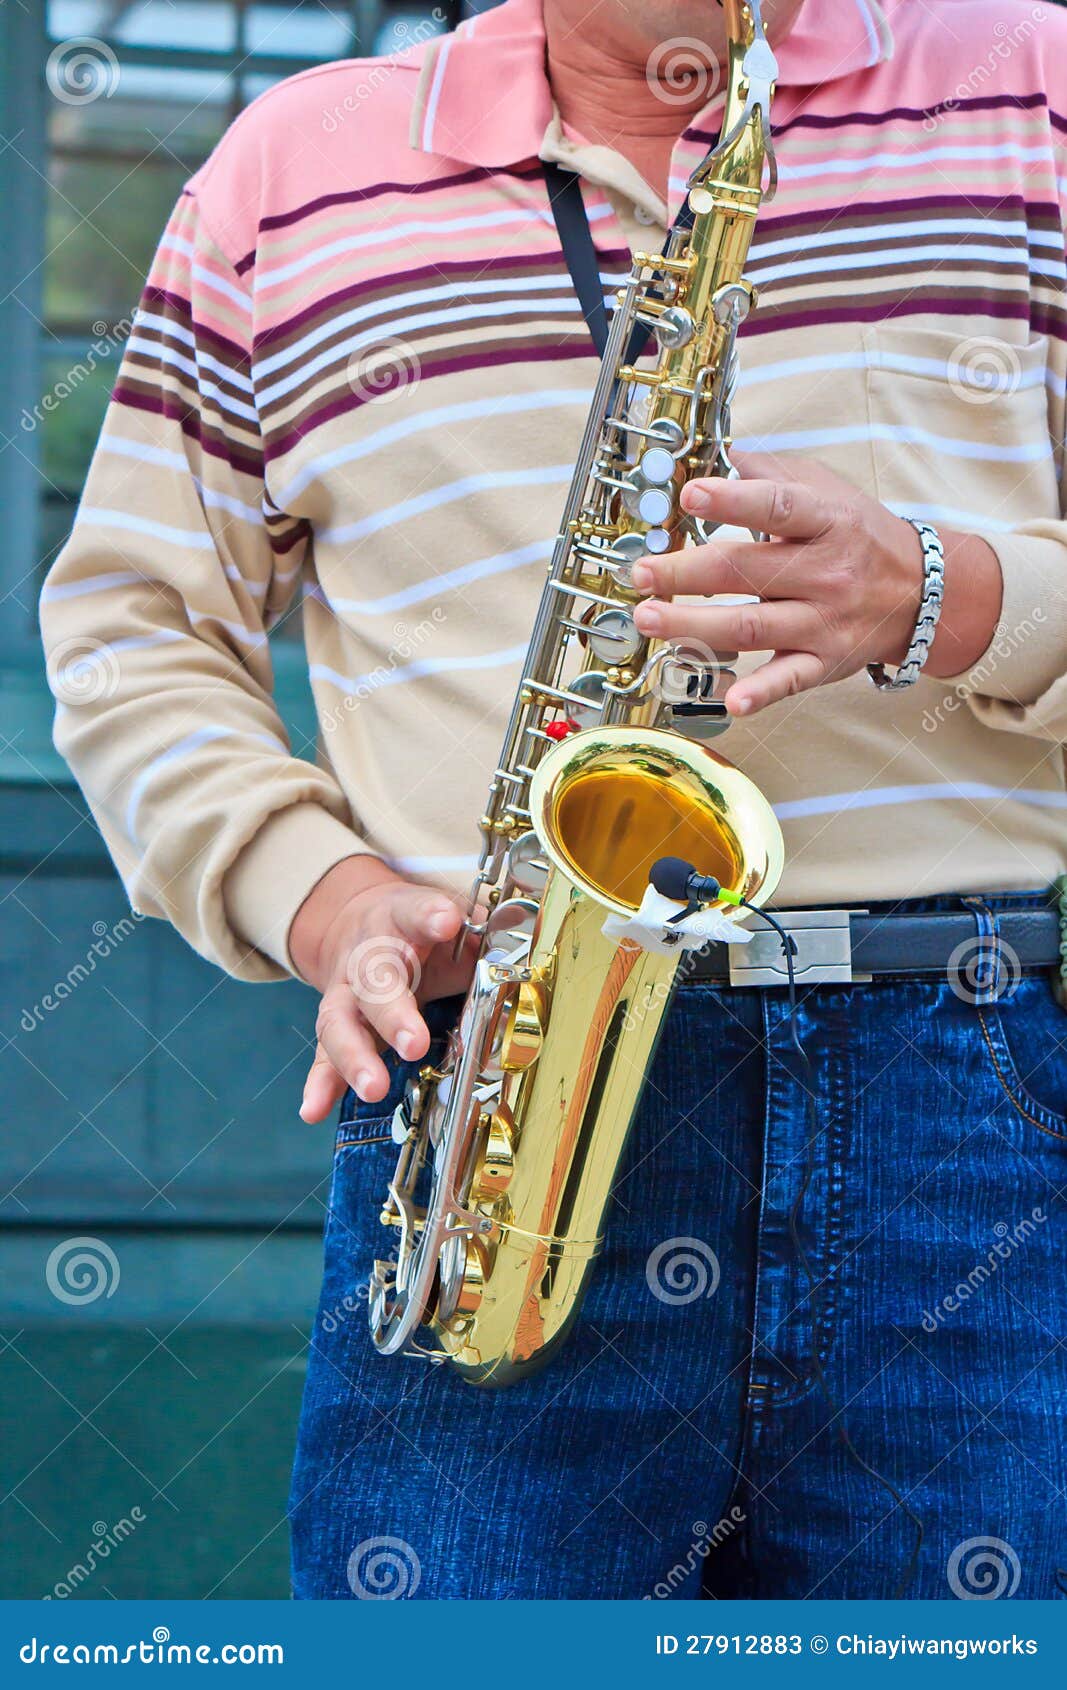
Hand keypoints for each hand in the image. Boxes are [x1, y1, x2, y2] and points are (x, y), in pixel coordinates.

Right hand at [290, 856, 477, 1122]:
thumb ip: (486, 927)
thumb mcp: (450, 916)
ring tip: (372, 1086)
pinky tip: (313, 1109)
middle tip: (413, 1043)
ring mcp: (346, 992)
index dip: (429, 916)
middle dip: (391, 1013)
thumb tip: (527, 923)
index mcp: (401, 919)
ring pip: (339, 1021)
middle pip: (373, 980)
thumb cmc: (418, 928)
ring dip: (355, 1056)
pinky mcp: (337, 1024)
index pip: (414, 911)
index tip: (447, 921)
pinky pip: (323, 1055)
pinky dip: (320, 1083)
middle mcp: (367, 956)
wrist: (359, 922)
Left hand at [630, 453, 1001, 715]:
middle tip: (639, 573)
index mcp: (827, 522)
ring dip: (695, 625)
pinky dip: (761, 693)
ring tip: (648, 618)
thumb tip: (722, 453)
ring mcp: (824, 622)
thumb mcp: (829, 490)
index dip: (734, 502)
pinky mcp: (825, 663)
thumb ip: (774, 472)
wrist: (923, 594)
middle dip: (685, 572)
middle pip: (747, 572)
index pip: (779, 507)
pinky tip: (731, 701)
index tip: (691, 496)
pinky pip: (789, 680)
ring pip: (752, 627)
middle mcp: (826, 573)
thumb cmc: (861, 536)